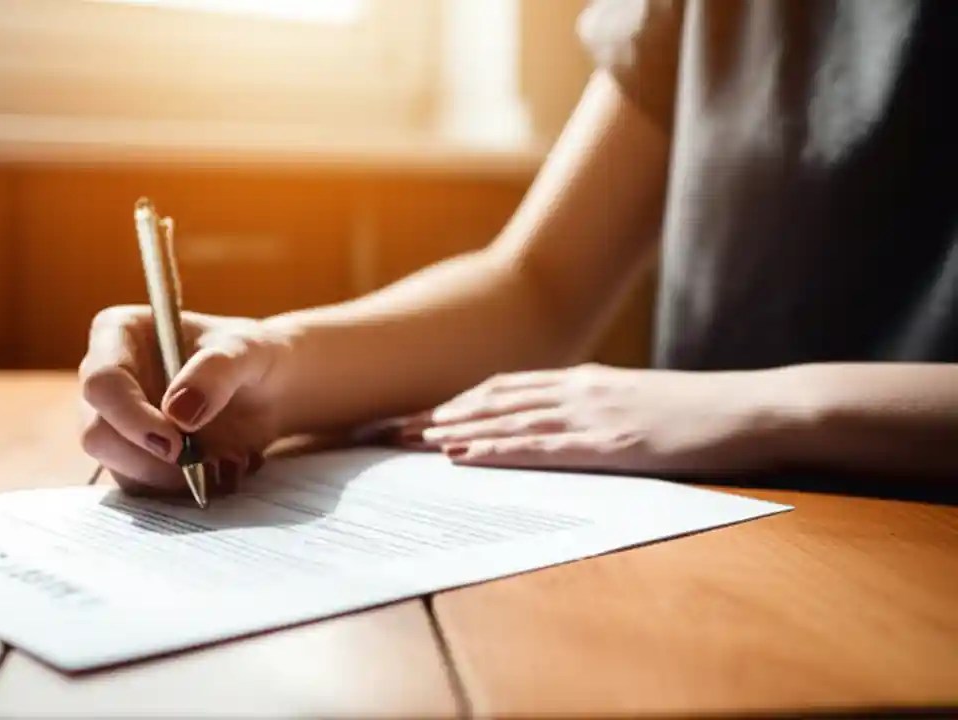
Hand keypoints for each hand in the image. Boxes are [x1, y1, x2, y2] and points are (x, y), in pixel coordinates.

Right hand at [79, 306, 291, 494]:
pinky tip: (217, 473)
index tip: (175, 442)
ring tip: (222, 465)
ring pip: (116, 465)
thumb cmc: (254, 355)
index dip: (132, 418)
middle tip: (201, 464)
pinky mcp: (133, 453)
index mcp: (120, 333)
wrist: (273, 388)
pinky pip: (139, 483)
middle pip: (97, 432)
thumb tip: (177, 414)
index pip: (102, 383)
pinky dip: (177, 488)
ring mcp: (117, 419)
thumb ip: (215, 372)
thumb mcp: (247, 352)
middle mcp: (108, 378)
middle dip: (148, 459)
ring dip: (168, 478)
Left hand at [419, 364, 788, 474]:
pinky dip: (496, 449)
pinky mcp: (613, 444)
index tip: (417, 413)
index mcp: (586, 380)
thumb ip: (596, 410)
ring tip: (408, 439)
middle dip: (436, 412)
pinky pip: (541, 446)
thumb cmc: (702, 413)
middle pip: (491, 398)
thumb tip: (559, 427)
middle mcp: (580, 389)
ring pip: (506, 418)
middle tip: (389, 426)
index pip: (504, 387)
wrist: (756, 409)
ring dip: (453, 428)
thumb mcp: (639, 403)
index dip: (457, 399)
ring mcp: (594, 414)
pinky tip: (465, 455)